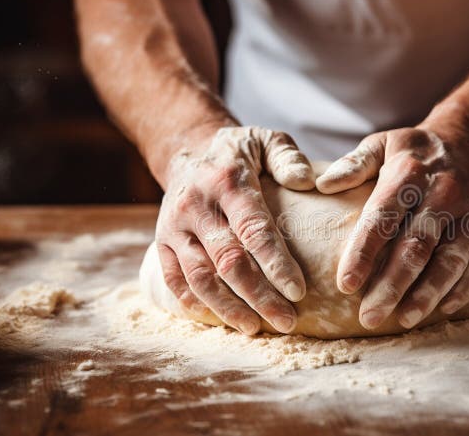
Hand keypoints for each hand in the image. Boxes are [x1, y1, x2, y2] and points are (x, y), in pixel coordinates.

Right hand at [154, 126, 314, 334]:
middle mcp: (196, 206)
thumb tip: (306, 181)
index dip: (275, 263)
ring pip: (199, 276)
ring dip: (227, 307)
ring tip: (255, 328)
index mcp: (227, 182)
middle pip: (227, 260)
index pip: (253, 229)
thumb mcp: (266, 140)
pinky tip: (218, 319)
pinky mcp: (161, 242)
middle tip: (286, 321)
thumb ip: (287, 156)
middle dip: (258, 295)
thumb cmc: (239, 152)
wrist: (188, 148)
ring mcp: (174, 227)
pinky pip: (174, 279)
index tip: (298, 292)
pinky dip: (194, 303)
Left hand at [316, 125, 468, 329]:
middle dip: (392, 285)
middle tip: (369, 317)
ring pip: (450, 260)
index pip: (383, 217)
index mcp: (410, 173)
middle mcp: (442, 194)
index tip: (346, 284)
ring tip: (404, 320)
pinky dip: (461, 289)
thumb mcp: (382, 144)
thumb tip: (321, 184)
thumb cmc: (415, 151)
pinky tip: (442, 310)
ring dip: (427, 294)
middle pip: (416, 246)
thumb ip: (354, 164)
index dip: (364, 252)